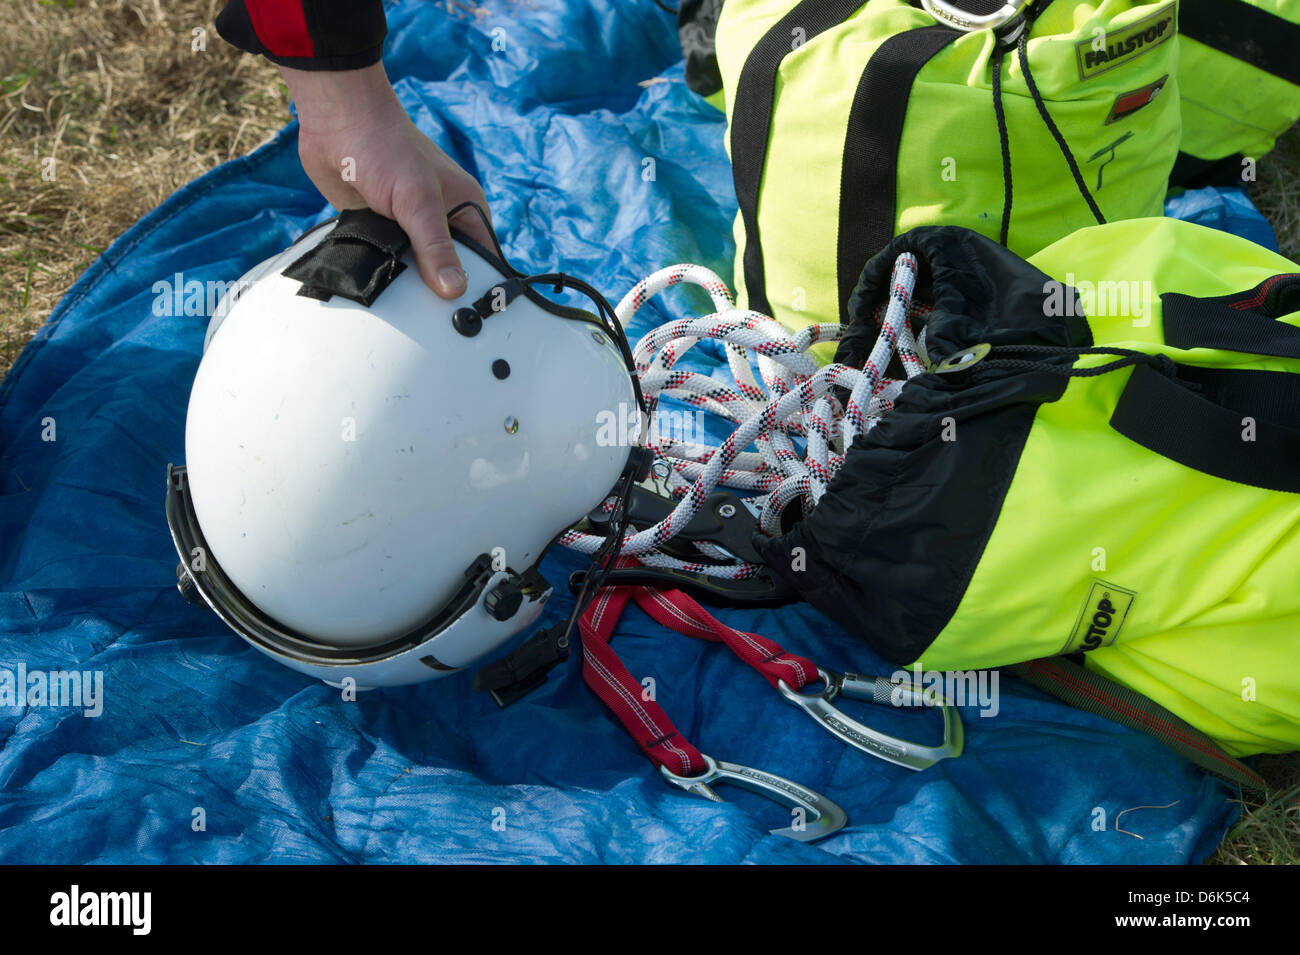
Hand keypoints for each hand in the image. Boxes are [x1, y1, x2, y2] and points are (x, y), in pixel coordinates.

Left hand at [281, 62, 492, 298]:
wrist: (337, 121)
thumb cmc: (386, 146)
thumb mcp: (419, 200)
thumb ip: (435, 246)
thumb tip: (454, 289)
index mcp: (465, 210)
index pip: (484, 259)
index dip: (482, 287)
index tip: (473, 318)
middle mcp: (441, 221)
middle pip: (448, 270)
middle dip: (440, 292)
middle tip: (436, 325)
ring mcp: (408, 227)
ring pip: (415, 270)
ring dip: (406, 283)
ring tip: (404, 309)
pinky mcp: (378, 229)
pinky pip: (384, 261)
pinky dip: (379, 270)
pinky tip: (375, 285)